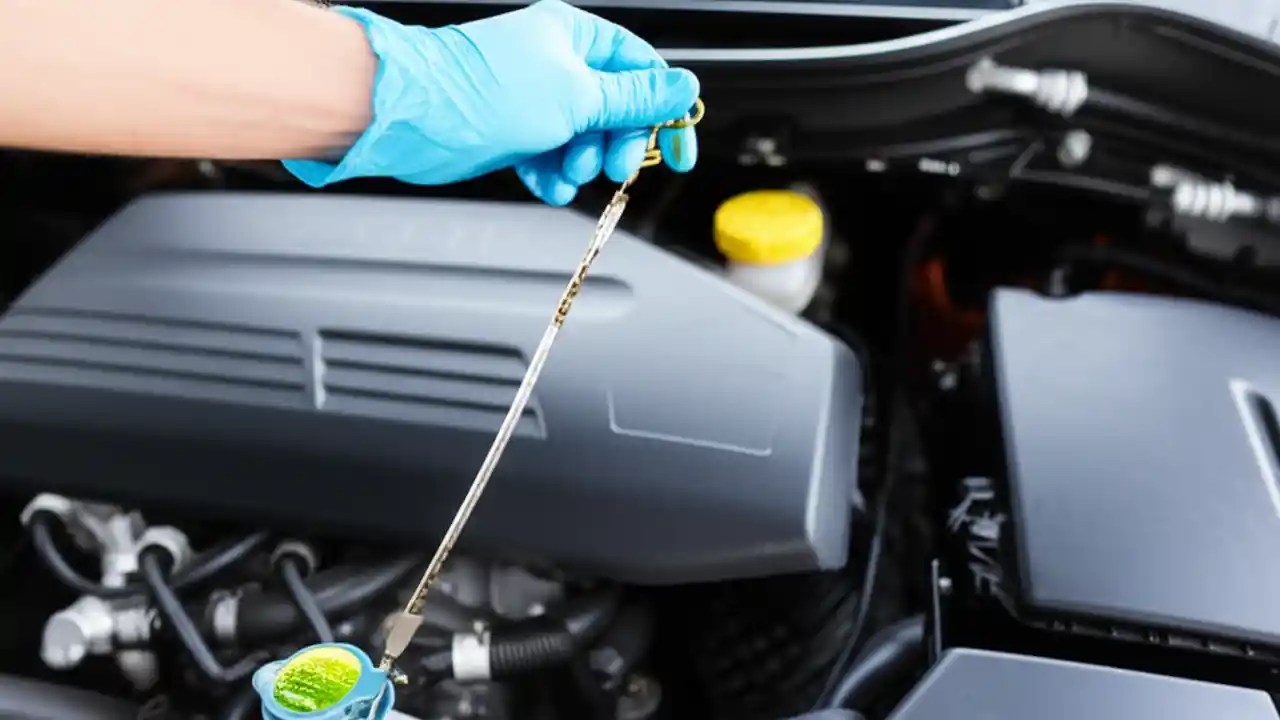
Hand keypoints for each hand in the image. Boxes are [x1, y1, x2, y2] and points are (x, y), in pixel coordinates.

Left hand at [283, 0, 699, 204]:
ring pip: (584, 139)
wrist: (413, 117)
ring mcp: (534, 100)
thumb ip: (635, 98)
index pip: (642, 71)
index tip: (680, 151)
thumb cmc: (485, 91)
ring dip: (582, 162)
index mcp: (577, 37)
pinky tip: (547, 182)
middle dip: (618, 143)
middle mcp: (557, 64)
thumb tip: (684, 88)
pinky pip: (551, 158)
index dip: (666, 112)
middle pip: (616, 110)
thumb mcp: (578, 95)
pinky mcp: (513, 133)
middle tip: (616, 167)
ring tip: (567, 170)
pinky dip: (553, 175)